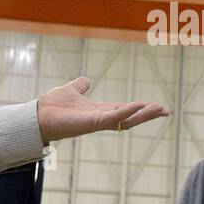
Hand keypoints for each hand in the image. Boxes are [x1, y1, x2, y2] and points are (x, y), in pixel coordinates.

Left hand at [36, 76, 169, 143]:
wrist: (37, 115)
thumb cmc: (52, 106)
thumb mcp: (71, 90)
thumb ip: (80, 86)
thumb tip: (85, 80)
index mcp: (99, 111)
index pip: (125, 109)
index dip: (141, 108)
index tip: (158, 107)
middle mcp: (101, 118)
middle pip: (130, 117)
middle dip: (148, 114)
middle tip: (166, 111)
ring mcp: (98, 122)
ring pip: (126, 120)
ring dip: (143, 115)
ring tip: (159, 109)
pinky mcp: (92, 123)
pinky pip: (113, 118)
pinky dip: (126, 111)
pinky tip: (138, 104)